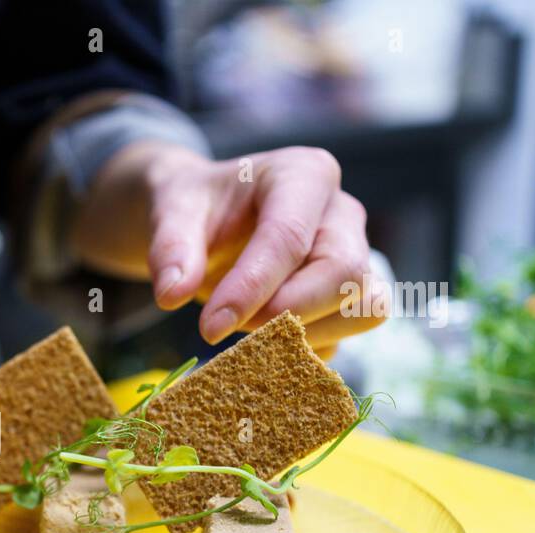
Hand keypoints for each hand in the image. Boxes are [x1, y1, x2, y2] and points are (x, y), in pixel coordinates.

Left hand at [70, 141, 387, 358]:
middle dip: (286, 312)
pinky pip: (345, 337)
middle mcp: (341, 214)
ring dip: (304, 336)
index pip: (290, 238)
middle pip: (345, 274)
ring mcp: (354, 256)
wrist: (204, 221)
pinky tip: (261, 349)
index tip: (210, 327)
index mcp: (303, 175)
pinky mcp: (348, 299)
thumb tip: (171, 295)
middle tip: (229, 328)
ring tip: (246, 335)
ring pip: (364, 310)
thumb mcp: (170, 211)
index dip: (251, 289)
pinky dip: (305, 355)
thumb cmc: (195, 208)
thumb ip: (170, 247)